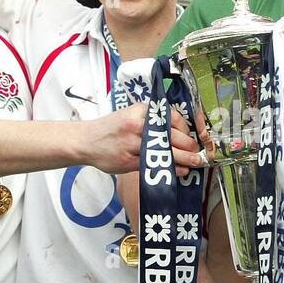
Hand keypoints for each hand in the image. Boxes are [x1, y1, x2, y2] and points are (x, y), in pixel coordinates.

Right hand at [84, 103, 202, 175]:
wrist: (86, 141)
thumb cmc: (111, 130)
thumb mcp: (131, 116)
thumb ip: (152, 121)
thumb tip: (179, 133)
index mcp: (141, 111)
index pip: (172, 118)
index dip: (186, 130)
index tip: (191, 137)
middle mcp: (138, 125)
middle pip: (173, 136)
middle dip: (189, 146)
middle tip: (197, 154)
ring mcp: (133, 143)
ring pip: (166, 152)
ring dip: (184, 159)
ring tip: (194, 163)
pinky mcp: (129, 160)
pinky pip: (155, 165)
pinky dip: (170, 169)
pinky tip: (179, 171)